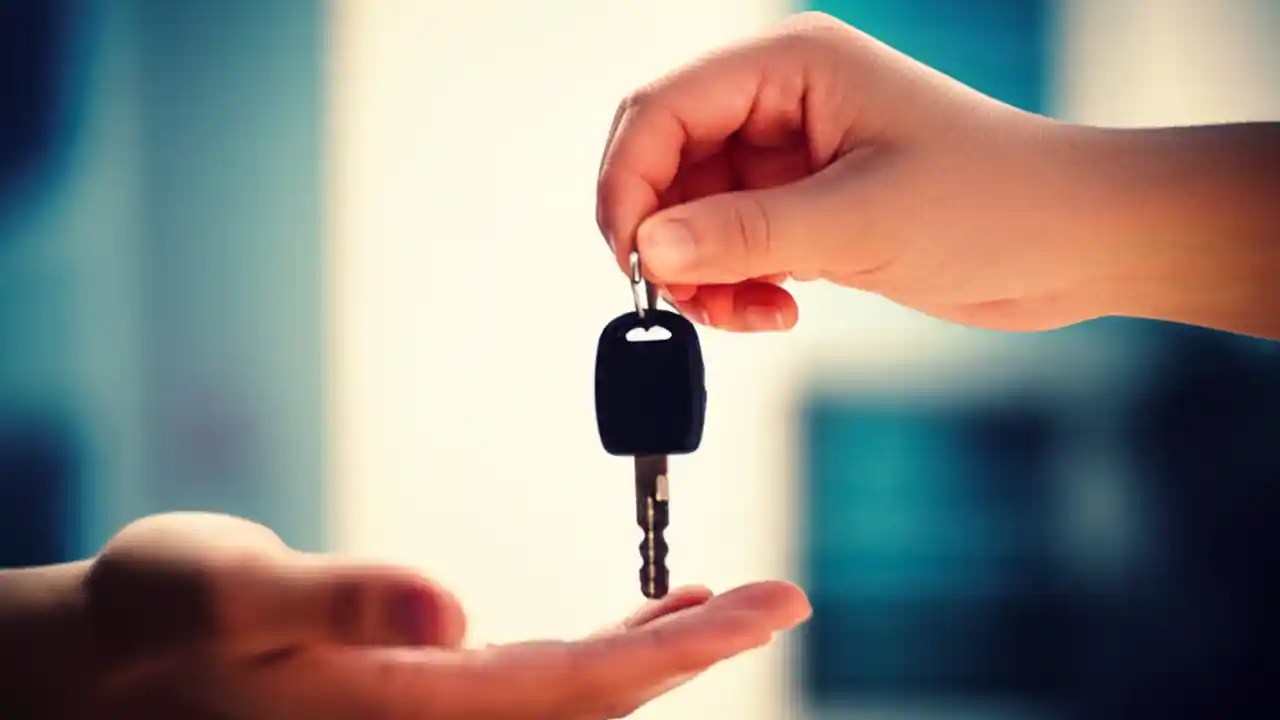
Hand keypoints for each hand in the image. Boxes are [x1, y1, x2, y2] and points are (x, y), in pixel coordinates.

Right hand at [13, 512, 808, 718]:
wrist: (107, 668)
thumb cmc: (148, 628)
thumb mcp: (221, 595)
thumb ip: (337, 601)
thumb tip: (450, 609)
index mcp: (409, 704)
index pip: (582, 685)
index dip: (684, 648)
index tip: (769, 605)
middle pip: (600, 699)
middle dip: (696, 650)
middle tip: (777, 599)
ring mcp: (429, 715)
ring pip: (576, 694)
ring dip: (657, 651)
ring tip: (720, 606)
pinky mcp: (418, 694)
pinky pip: (535, 682)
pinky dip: (599, 651)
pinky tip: (628, 624)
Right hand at [597, 12, 1279, 334]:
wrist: (1074, 242)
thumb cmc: (995, 203)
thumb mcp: (860, 220)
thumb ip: (744, 234)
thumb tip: (647, 249)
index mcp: (790, 64)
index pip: (662, 110)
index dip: (629, 184)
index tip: (631, 261)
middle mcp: (780, 100)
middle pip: (664, 161)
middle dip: (660, 236)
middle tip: (681, 299)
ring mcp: (789, 155)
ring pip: (690, 213)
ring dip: (699, 274)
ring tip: (746, 314)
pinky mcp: (804, 205)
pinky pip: (730, 245)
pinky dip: (733, 285)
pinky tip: (774, 311)